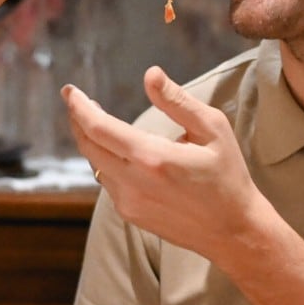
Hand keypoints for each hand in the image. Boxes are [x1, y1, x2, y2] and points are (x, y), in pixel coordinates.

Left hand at [64, 66, 266, 259]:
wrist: (233, 230)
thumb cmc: (227, 175)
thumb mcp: (213, 129)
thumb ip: (177, 101)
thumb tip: (150, 74)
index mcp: (152, 157)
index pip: (99, 127)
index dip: (79, 106)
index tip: (70, 91)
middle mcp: (134, 182)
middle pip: (88, 146)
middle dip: (78, 120)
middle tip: (77, 100)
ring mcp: (129, 202)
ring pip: (96, 165)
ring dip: (91, 141)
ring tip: (96, 120)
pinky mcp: (131, 215)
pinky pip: (108, 182)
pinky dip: (106, 162)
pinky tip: (118, 151)